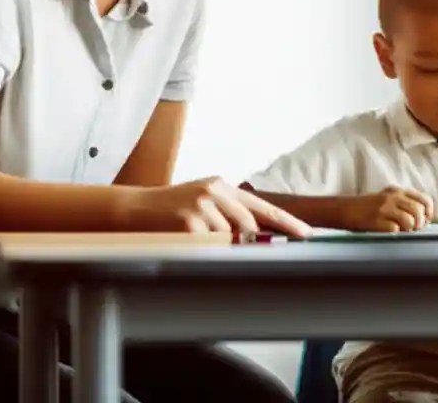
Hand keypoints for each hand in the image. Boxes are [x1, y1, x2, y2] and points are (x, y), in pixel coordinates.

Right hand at [125, 177, 312, 237]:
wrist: (131, 209)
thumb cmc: (169, 211)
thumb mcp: (202, 203)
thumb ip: (229, 214)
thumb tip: (260, 236)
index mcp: (220, 186)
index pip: (261, 206)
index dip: (286, 222)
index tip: (305, 234)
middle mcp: (214, 191)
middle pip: (249, 224)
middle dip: (251, 242)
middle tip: (248, 253)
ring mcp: (201, 205)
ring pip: (230, 238)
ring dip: (218, 247)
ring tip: (195, 240)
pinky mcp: (189, 222)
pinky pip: (210, 245)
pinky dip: (204, 250)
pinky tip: (187, 241)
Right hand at [341, 185, 434, 231]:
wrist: (345, 210)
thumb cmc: (369, 207)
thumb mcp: (388, 198)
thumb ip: (405, 203)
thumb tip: (425, 218)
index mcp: (398, 191)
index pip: (425, 199)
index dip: (429, 212)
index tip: (425, 220)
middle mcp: (392, 197)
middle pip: (418, 210)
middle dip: (420, 223)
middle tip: (414, 229)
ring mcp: (383, 208)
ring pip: (409, 220)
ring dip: (409, 229)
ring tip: (402, 231)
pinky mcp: (375, 220)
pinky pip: (395, 228)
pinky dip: (396, 232)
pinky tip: (390, 231)